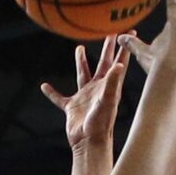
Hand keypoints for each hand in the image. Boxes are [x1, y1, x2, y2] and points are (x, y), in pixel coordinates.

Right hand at [40, 34, 133, 153]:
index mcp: (109, 85)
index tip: (131, 32)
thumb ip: (113, 82)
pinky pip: (59, 98)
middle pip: (103, 63)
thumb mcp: (109, 100)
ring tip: (79, 48)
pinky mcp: (72, 107)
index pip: (118, 62)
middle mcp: (98, 88)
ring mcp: (85, 97)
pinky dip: (52, 93)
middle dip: (107, 48)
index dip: (124, 48)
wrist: (89, 142)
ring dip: (81, 62)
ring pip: (82, 74)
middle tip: (110, 33)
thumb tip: (120, 64)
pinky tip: (44, 86)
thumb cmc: (102, 123)